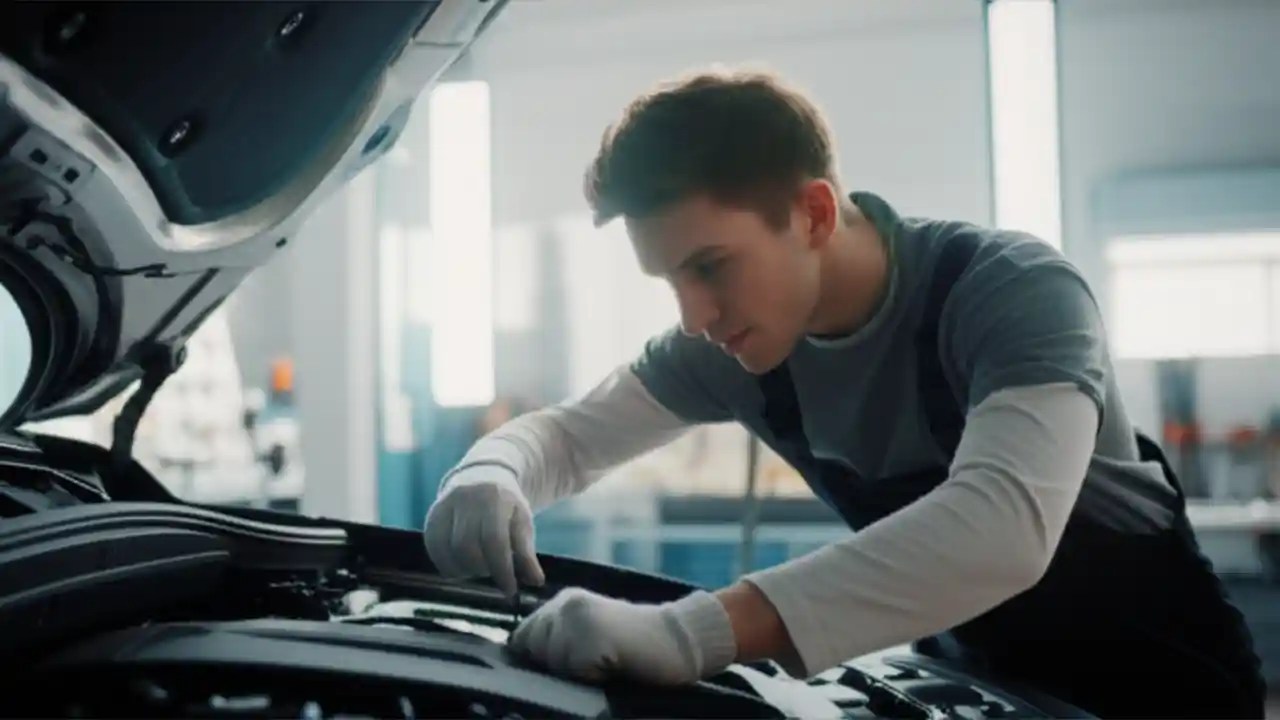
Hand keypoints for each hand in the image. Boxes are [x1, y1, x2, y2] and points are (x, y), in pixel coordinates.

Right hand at [423, 463, 544, 596]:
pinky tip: (461, 567)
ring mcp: (445, 505)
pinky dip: (446, 564)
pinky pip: (433, 548)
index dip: (501, 569)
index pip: (494, 540)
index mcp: (494, 498)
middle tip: (492, 574)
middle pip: (466, 547)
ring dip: (463, 570)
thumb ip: (527, 553)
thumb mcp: (523, 523)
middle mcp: (465, 498)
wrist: (482, 478)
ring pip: (446, 549)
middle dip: (481, 569)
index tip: (509, 590)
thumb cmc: (507, 508)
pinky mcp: (431, 516)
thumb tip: (536, 582)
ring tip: (478, 569)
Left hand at [509, 588, 737, 684]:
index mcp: (565, 601)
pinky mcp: (591, 639)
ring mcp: (578, 620)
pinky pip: (573, 673)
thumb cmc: (637, 646)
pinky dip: (592, 678)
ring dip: (574, 673)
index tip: (572, 662)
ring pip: (551, 663)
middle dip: (556, 665)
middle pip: (532, 651)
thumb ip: (558, 640)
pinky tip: (615, 664)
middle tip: (596, 660)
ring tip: (607, 662)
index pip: (522, 637)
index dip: (540, 657)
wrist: (680, 640)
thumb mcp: (591, 634)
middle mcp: (567, 604)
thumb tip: (521, 658)